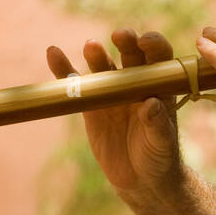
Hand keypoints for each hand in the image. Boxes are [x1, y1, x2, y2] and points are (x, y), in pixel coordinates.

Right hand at [46, 28, 181, 196]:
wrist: (139, 178)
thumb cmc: (159, 156)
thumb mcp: (162, 143)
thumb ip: (158, 125)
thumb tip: (150, 104)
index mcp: (159, 86)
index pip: (160, 57)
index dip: (154, 45)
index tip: (145, 42)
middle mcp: (136, 82)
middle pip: (131, 53)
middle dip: (126, 41)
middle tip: (120, 36)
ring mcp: (111, 91)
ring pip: (102, 66)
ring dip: (97, 54)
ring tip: (92, 46)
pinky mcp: (89, 105)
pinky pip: (74, 84)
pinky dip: (63, 69)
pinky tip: (53, 53)